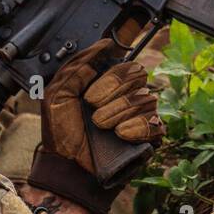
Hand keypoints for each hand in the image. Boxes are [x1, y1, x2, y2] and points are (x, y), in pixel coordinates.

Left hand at [28, 38, 163, 213]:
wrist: (68, 170)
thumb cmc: (61, 136)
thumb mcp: (57, 94)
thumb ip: (77, 65)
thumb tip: (104, 43)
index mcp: (106, 85)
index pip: (125, 64)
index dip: (110, 78)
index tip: (90, 96)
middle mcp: (125, 97)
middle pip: (138, 77)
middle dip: (112, 93)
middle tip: (93, 110)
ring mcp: (139, 118)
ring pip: (146, 99)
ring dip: (118, 113)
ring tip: (101, 127)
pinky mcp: (149, 139)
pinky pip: (155, 123)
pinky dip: (137, 128)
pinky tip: (120, 135)